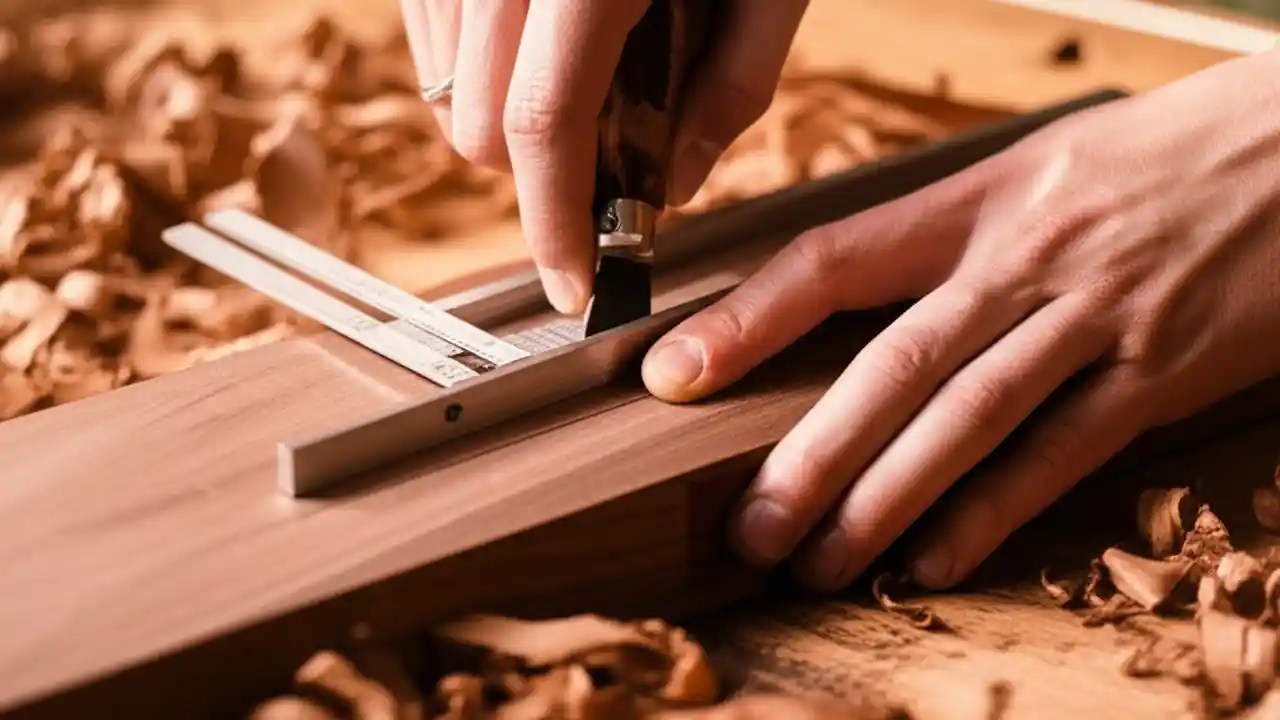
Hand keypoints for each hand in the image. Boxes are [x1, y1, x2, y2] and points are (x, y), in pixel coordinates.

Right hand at [399, 0, 808, 312]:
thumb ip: (732, 85)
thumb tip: (674, 186)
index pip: (543, 122)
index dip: (554, 222)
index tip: (574, 287)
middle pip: (477, 125)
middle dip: (538, 177)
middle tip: (609, 164)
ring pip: (442, 90)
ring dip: (502, 123)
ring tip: (584, 84)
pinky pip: (428, 38)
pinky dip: (472, 70)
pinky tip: (537, 49)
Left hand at [640, 50, 1279, 590]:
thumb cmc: (1161, 155)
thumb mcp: (1043, 168)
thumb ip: (952, 234)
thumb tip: (854, 294)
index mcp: (982, 198)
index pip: (835, 259)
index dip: (745, 319)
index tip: (672, 372)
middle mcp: (1028, 258)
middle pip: (893, 366)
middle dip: (810, 457)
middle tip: (747, 529)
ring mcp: (1096, 317)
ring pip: (968, 420)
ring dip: (885, 502)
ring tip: (817, 563)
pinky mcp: (1162, 370)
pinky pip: (1063, 454)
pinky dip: (993, 513)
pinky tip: (932, 561)